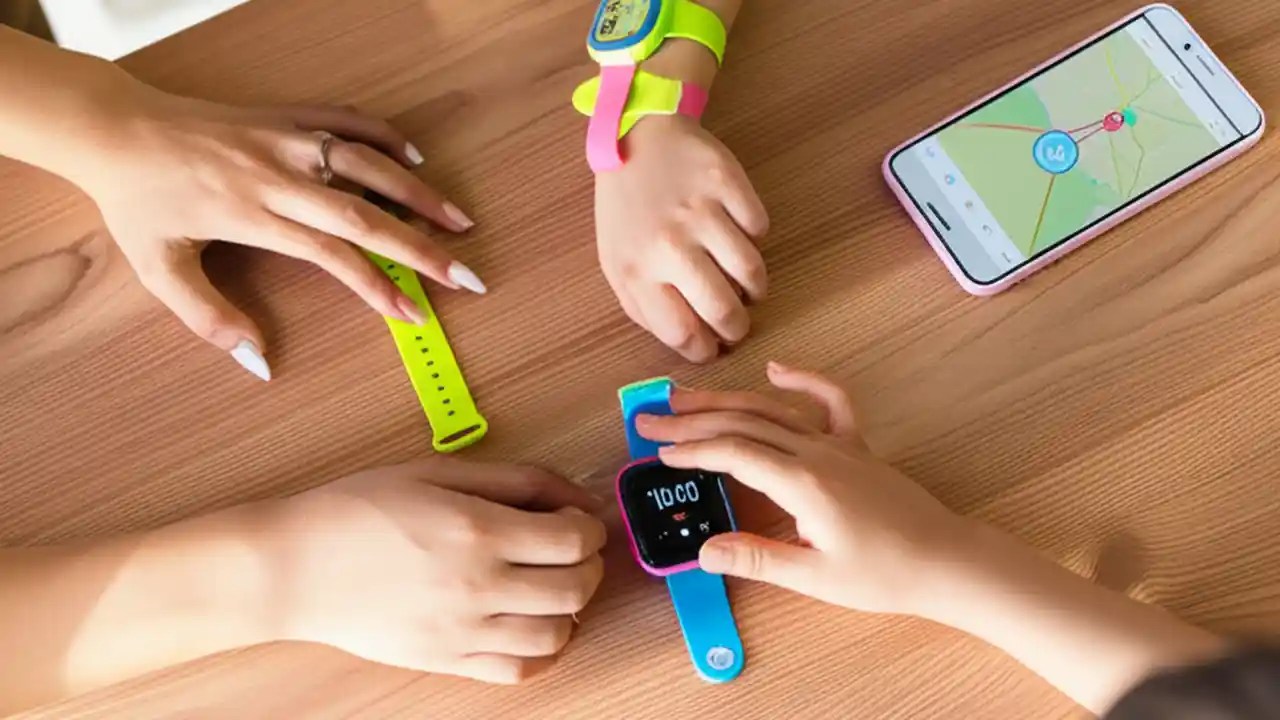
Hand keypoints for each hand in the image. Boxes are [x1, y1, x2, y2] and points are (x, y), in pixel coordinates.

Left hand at [70, 84, 486, 378]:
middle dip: (420, 248)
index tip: (413, 315)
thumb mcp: (159, 271)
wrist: (116, 129)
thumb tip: (259, 363)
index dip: (377, 287)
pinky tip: (415, 160)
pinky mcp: (285, 116)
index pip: (331, 254)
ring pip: (366, 163)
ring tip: (458, 221)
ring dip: (418, 194)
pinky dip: (386, 137)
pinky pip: (347, 120)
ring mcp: (285, 139)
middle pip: (364, 213)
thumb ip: (209, 319)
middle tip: (465, 275)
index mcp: (249, 212)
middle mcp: (276, 173)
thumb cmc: (138, 203)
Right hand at [252, 457, 605, 683]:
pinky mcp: (447, 660)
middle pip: (576, 587)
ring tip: (551, 585)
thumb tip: (575, 494)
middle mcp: (478, 584)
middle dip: (590, 564)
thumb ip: (514, 479)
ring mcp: (463, 629)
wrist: (294, 567)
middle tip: (574, 549)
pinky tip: (531, 623)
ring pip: (557, 633)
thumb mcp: (437, 470)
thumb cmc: (356, 510)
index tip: (580, 519)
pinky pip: (518, 669)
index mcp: (477, 529)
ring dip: (571, 608)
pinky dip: (542, 650)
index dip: (591, 526)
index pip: (574, 538)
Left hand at [595, 115, 768, 362]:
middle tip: (738, 326)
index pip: (682, 333)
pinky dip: (754, 237)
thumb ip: (646, 307)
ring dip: (754, 288)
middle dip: (737, 328)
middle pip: (723, 311)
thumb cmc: (628, 209)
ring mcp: (700, 211)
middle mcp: (668, 245)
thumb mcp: (617, 262)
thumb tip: (692, 343)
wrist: (636, 138)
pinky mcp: (727, 182)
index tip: (713, 349)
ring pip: (751, 273)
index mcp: (635, 270)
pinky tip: (738, 234)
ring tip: (745, 286)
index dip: (704, 350)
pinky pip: (759, 228)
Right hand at [635, 362, 970, 613]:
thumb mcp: (815, 578)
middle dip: (692, 419)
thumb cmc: (885, 574)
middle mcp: (818, 453)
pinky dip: (803, 380)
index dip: (692, 449)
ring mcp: (838, 445)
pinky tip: (777, 370)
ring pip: (773, 409)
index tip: (659, 451)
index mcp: (805, 483)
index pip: (735, 454)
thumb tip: (704, 551)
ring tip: (685, 397)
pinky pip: (829, 401)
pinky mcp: (856, 447)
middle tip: (648, 418)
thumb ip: (757, 558)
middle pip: (744, 423)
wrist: (945, 561)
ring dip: (726, 400)